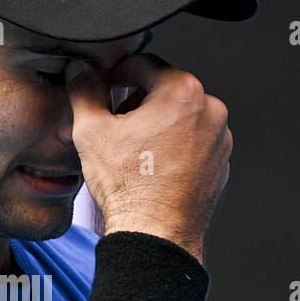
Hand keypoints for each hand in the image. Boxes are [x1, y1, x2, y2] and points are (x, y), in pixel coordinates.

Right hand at [64, 53, 232, 263]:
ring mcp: (219, 139)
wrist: (155, 235)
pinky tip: (151, 168)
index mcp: (182, 91)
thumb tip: (80, 71)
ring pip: (180, 118)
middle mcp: (210, 110)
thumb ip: (84, 91)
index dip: (115, 73)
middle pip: (164, 91)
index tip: (103, 87)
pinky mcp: (219, 164)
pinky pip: (192, 143)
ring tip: (132, 152)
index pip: (143, 64)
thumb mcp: (91, 131)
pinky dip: (173, 148)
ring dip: (156, 125)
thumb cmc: (130, 188)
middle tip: (115, 127)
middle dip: (137, 102)